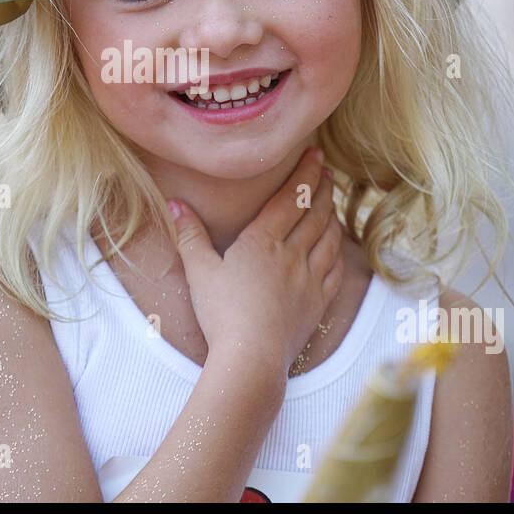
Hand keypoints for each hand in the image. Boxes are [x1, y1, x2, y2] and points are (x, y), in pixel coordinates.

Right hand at [167, 146, 345, 379]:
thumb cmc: (221, 314)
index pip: (290, 197)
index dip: (304, 173)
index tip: (316, 154)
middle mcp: (291, 254)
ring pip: (328, 238)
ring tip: (331, 202)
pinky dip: (338, 250)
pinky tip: (336, 246)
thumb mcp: (198, 271)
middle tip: (326, 172)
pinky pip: (335, 269)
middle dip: (321, 188)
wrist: (251, 359)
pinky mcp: (317, 303)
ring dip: (332, 215)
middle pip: (314, 213)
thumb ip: (189, 235)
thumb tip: (175, 204)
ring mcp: (309, 279)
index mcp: (263, 241)